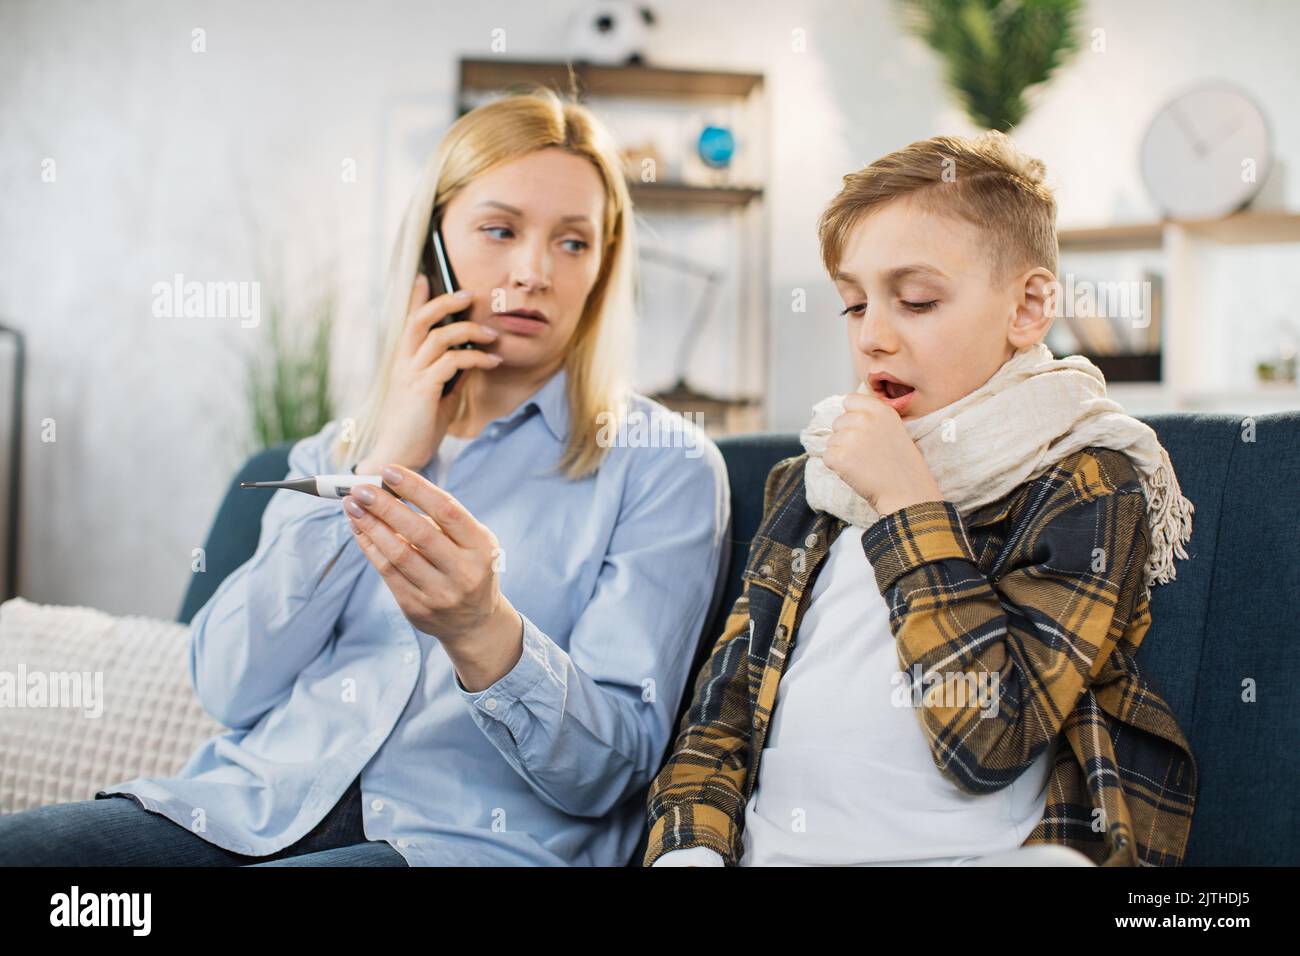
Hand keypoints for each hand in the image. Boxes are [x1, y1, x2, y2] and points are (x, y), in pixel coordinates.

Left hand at [343, 465, 522, 688]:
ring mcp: (440, 593)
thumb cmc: (469, 566)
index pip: (446, 511)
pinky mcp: (416, 608)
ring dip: (370, 526)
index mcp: (481, 547)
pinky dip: (370, 547)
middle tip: (361, 488)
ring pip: (397, 554)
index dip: (416, 488)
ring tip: (352, 506)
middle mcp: (463, 572)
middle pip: (418, 532)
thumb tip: (391, 490)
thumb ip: (441, 520)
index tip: (389, 471)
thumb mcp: (472, 541)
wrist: (474, 622)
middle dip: (385, 506)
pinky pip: (387, 572)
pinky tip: (359, 529)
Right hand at [358, 274, 503, 472]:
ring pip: (439, 337)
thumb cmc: (418, 429)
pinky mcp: (422, 389)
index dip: (417, 298)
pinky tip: (492, 361)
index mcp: (403, 363)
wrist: (398, 457)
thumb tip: (470, 359)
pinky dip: (476, 358)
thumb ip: (449, 376)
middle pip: (420, 319)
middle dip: (445, 302)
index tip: (426, 276)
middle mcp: (403, 364)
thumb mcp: (438, 397)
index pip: (408, 322)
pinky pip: (452, 362)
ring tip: (492, 336)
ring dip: (470, 330)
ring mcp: (411, 375)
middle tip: (469, 294)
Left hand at [823, 392, 943, 516]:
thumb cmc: (903, 466)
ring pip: (832, 441)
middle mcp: (865, 420)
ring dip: (842, 453)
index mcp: (881, 410)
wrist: (907, 493)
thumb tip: (848, 414)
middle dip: (846, 437)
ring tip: (863, 464)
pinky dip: (837, 467)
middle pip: (838, 422)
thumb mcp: (895, 430)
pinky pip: (827, 457)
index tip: (862, 430)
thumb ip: (873, 418)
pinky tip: (856, 472)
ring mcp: (851, 438)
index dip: (852, 416)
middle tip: (866, 453)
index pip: (850, 400)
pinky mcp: (840, 457)